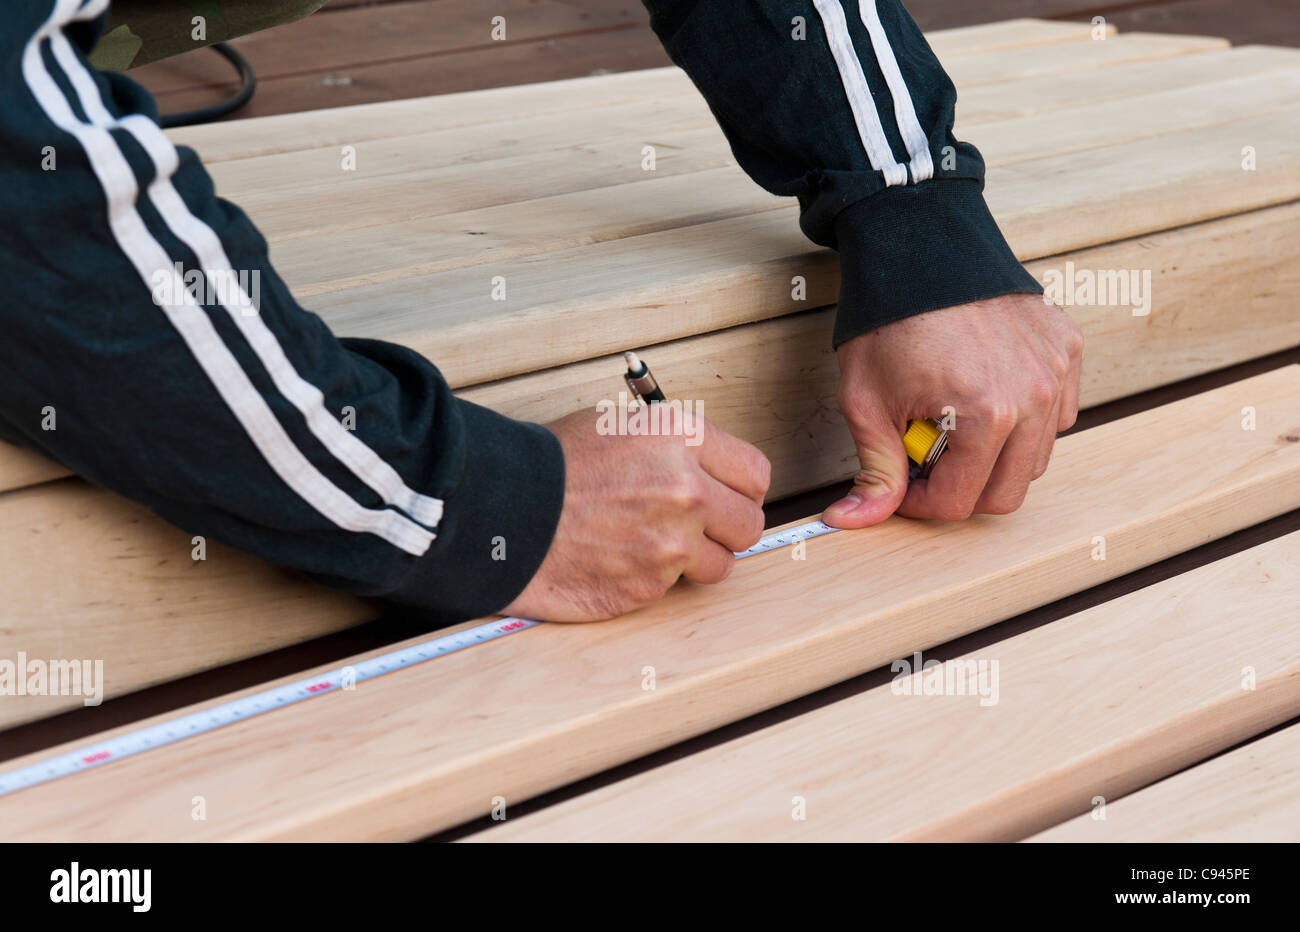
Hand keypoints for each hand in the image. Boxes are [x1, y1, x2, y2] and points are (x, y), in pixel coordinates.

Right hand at [506, 406, 769, 621]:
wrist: (503, 508)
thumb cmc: (550, 465)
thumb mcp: (620, 427)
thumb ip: (675, 449)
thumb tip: (707, 470)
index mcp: (683, 438)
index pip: (754, 474)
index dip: (739, 489)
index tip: (724, 496)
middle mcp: (688, 489)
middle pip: (748, 524)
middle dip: (725, 528)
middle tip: (695, 527)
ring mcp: (672, 543)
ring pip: (721, 565)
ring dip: (695, 561)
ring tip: (652, 546)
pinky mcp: (650, 585)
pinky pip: (675, 589)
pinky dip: (653, 580)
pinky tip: (621, 560)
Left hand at [824, 293, 1082, 526]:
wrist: (919, 245)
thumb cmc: (887, 319)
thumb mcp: (865, 401)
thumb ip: (873, 468)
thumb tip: (852, 519)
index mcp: (985, 416)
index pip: (960, 503)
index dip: (920, 504)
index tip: (901, 485)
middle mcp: (1034, 399)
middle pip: (1006, 493)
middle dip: (961, 489)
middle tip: (926, 462)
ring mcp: (1057, 373)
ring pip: (1035, 459)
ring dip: (994, 458)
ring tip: (952, 427)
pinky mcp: (1066, 350)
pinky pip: (1057, 415)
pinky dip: (1025, 422)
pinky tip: (985, 400)